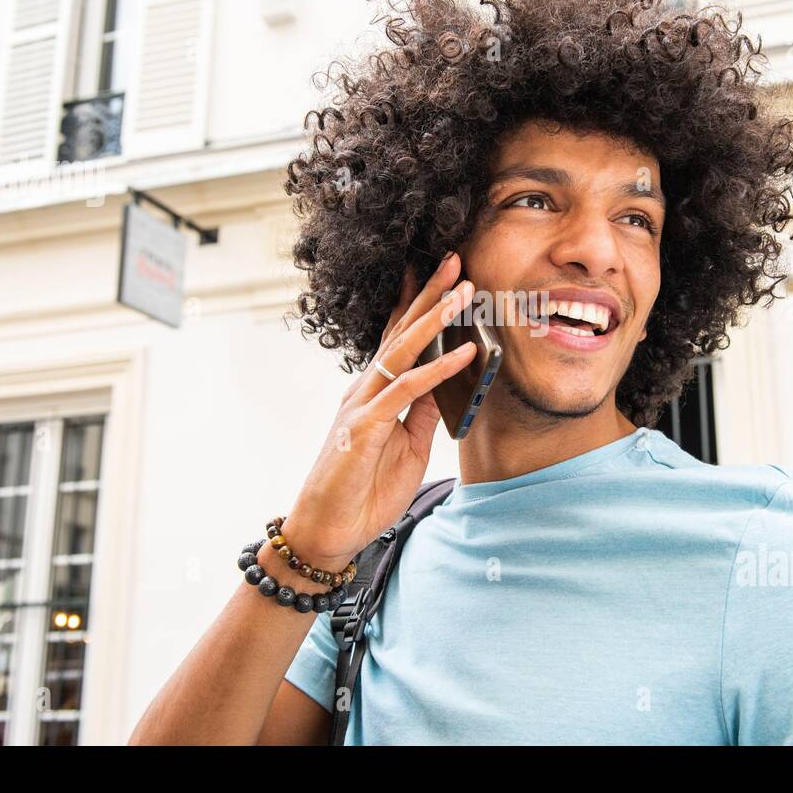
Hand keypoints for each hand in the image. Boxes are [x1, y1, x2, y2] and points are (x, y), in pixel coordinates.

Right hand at [281, 251, 475, 566]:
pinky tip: (464, 352)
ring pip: (402, 350)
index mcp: (375, 393)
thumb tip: (445, 385)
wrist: (328, 532)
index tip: (439, 274)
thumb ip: (421, 415)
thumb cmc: (364, 493)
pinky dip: (437, 370)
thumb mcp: (407, 449)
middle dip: (429, 294)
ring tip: (464, 290)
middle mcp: (365, 390)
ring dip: (435, 318)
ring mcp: (362, 405)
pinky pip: (406, 391)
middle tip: (455, 259)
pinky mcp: (364, 427)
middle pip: (400, 331)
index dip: (416, 304)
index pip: (397, 339)